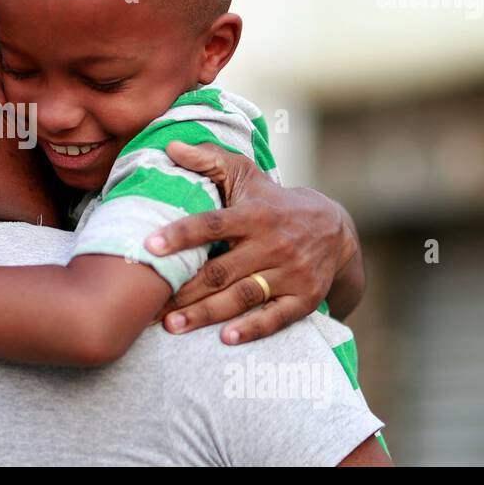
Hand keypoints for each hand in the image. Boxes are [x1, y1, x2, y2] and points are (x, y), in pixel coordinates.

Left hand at [145, 141, 359, 343]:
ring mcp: (291, 273)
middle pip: (221, 270)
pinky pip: (276, 317)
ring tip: (171, 325)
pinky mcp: (305, 298)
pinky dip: (253, 329)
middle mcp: (273, 244)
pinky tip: (226, 339)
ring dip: (206, 313)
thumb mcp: (246, 175)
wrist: (334, 230)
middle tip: (148, 305)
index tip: (149, 246)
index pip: (212, 224)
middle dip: (183, 289)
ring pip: (243, 296)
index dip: (180, 234)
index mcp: (254, 214)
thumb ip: (208, 161)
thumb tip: (171, 145)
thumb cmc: (273, 201)